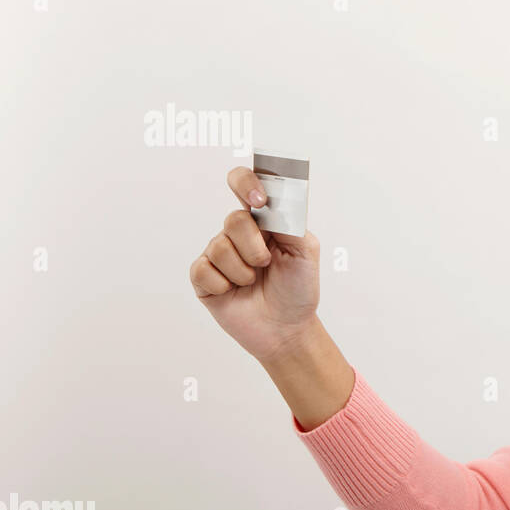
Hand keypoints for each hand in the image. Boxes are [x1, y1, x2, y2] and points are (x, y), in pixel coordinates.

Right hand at [188, 166, 321, 362]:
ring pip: (219, 247)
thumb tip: (272, 202)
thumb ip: (292, 222)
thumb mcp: (306, 252)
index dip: (246, 183)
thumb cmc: (297, 288)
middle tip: (266, 264)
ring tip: (253, 282)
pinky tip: (234, 291)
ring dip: (243, 271)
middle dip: (254, 247)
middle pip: (233, 220)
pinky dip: (224, 284)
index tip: (258, 199)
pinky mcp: (203, 277)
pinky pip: (204, 270)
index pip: (245, 184)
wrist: (287, 327)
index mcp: (263, 220)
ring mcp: (218, 254)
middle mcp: (237, 233)